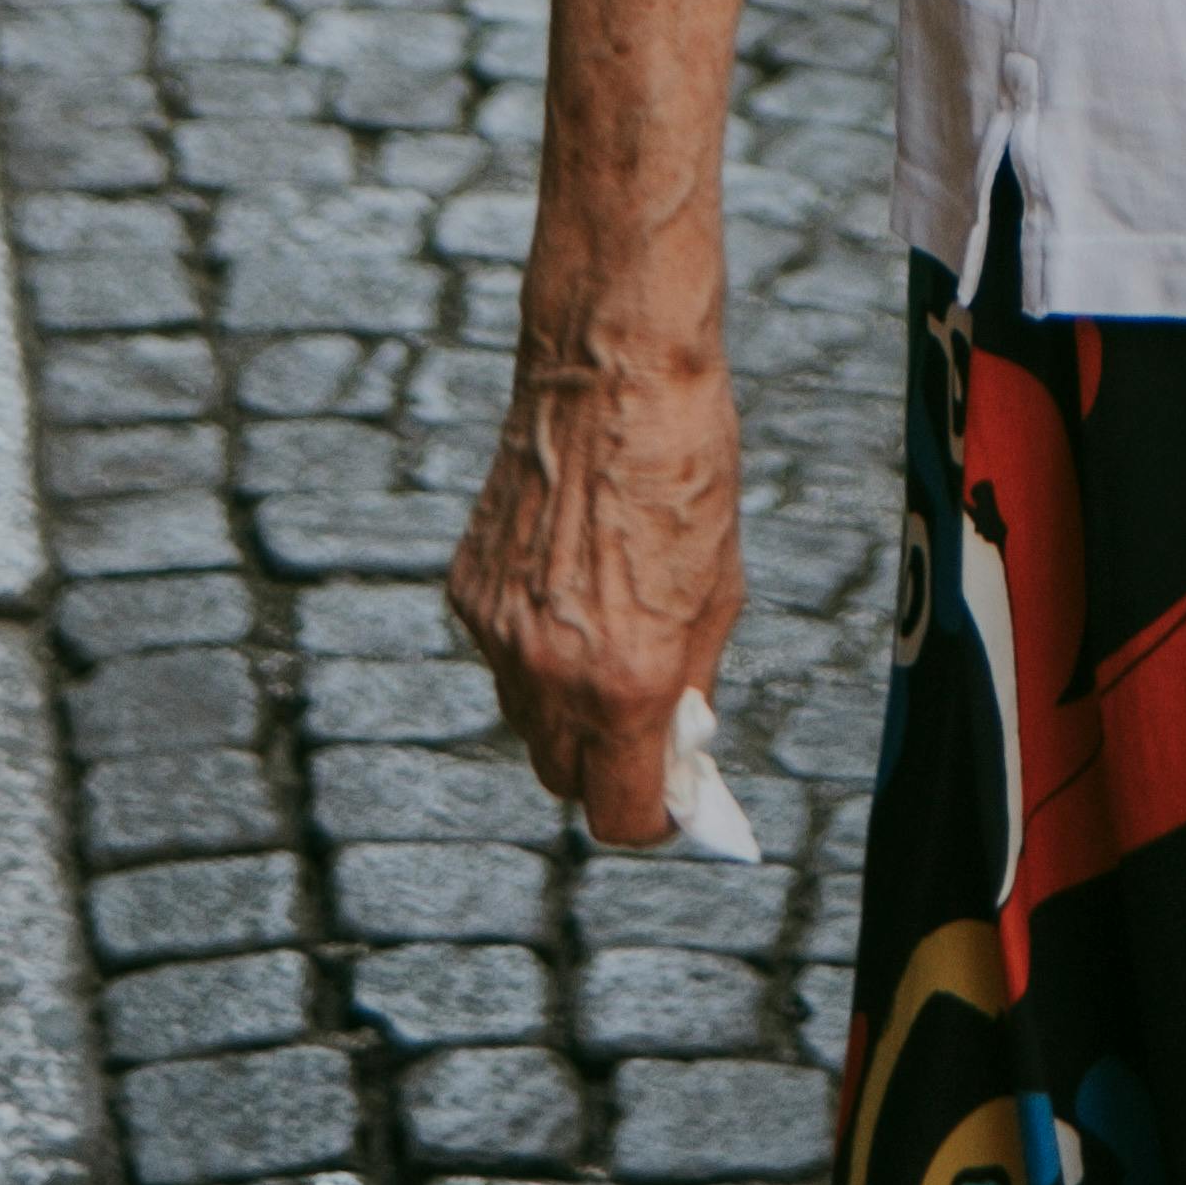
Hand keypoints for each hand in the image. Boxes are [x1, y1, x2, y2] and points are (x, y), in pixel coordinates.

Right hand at [444, 309, 741, 842]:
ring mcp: (497, 630)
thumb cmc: (683, 467)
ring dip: (566, 706)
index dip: (650, 816)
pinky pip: (499, 653)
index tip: (669, 795)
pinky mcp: (466, 589)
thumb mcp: (719, 592)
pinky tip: (567, 580)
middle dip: (604, 766)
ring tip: (606, 631)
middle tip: (642, 722)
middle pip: (563, 778)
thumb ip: (690, 685)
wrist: (611, 369)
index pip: (617, 813)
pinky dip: (531, 643)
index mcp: (626, 678)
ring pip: (526, 718)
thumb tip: (677, 744)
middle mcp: (548, 669)